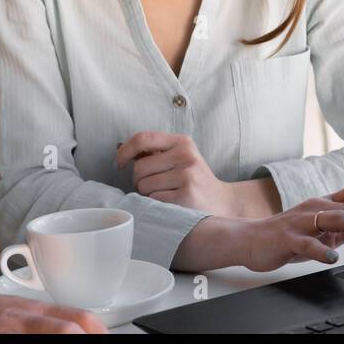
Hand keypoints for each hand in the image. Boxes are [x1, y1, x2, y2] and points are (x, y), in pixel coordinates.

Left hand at [117, 130, 237, 216]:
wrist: (224, 202)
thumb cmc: (195, 180)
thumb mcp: (181, 157)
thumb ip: (156, 152)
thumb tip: (121, 151)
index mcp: (182, 142)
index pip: (143, 138)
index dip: (124, 151)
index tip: (119, 163)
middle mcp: (185, 155)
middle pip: (139, 168)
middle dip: (139, 180)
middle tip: (154, 185)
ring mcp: (186, 175)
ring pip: (144, 186)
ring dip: (148, 194)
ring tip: (166, 194)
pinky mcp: (185, 196)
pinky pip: (153, 200)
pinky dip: (157, 205)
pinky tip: (171, 204)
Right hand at [235, 181, 343, 272]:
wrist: (250, 240)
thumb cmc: (289, 235)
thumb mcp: (321, 230)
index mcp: (325, 204)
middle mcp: (315, 207)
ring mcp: (302, 222)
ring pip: (333, 219)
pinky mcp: (289, 238)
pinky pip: (307, 244)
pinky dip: (322, 251)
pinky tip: (332, 257)